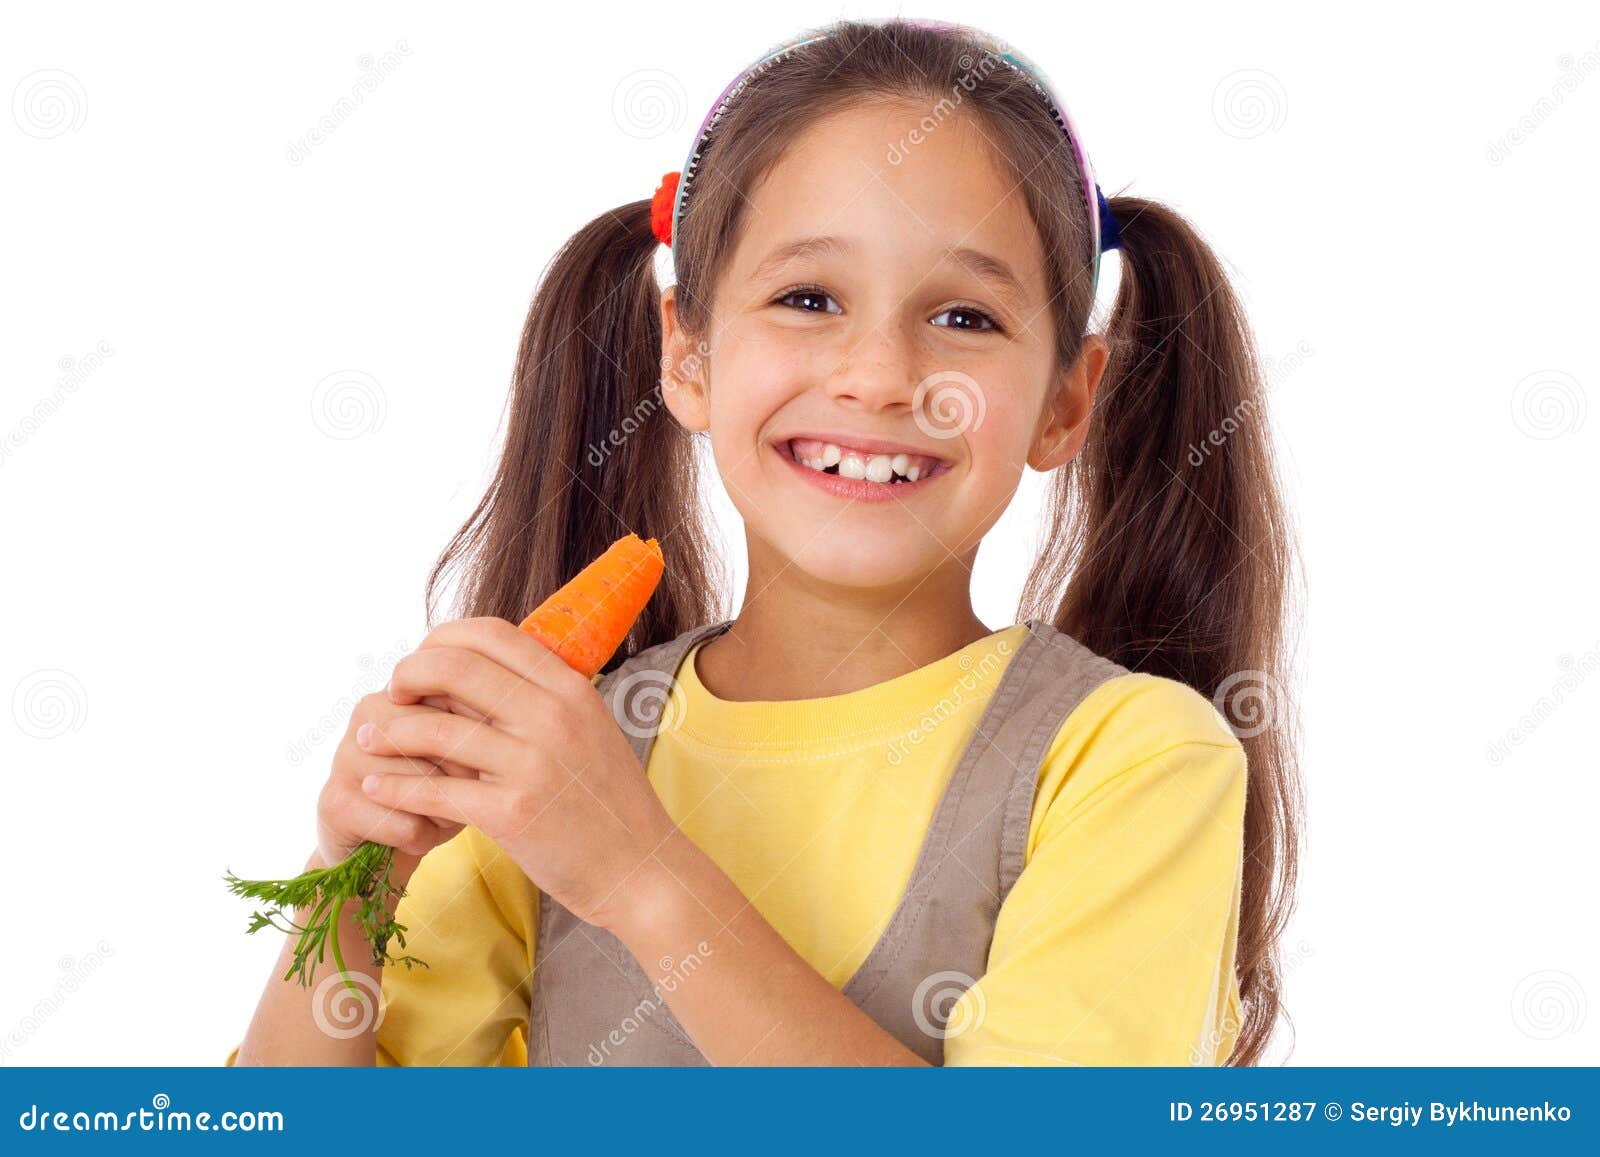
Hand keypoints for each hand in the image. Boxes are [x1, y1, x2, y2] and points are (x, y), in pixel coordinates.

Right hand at [316, 691, 469, 881]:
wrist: (381, 847)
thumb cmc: (435, 791)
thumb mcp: (464, 753)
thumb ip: (477, 728)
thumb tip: (493, 731)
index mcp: (403, 689)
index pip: (459, 702)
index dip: (482, 740)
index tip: (482, 760)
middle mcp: (369, 710)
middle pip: (443, 742)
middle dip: (465, 779)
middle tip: (459, 795)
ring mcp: (346, 754)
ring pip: (425, 785)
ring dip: (445, 812)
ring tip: (434, 815)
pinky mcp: (336, 802)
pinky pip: (406, 823)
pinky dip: (423, 838)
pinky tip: (414, 835)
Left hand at [353, 617, 679, 929]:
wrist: (642, 870)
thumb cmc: (609, 803)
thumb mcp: (589, 730)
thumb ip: (541, 700)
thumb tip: (477, 674)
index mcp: (571, 688)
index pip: (491, 634)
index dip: (442, 640)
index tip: (420, 660)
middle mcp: (553, 716)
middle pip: (454, 668)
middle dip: (407, 675)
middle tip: (390, 695)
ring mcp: (533, 765)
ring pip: (435, 730)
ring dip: (388, 733)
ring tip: (366, 740)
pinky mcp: (513, 814)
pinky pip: (435, 792)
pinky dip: (396, 788)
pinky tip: (377, 789)